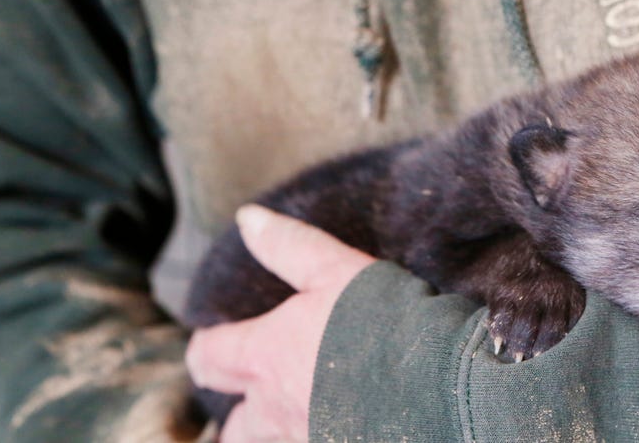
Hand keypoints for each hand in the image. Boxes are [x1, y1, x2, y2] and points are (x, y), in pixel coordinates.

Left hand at [186, 205, 375, 441]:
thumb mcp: (332, 267)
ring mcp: (304, 436)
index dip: (207, 348)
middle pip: (233, 426)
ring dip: (272, 433)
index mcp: (265, 355)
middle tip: (246, 401)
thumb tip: (247, 218)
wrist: (431, 378)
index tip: (211, 341)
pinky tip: (333, 425)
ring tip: (292, 415)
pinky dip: (311, 436)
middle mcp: (276, 405)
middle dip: (235, 416)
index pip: (210, 357)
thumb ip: (288, 245)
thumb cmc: (378, 319)